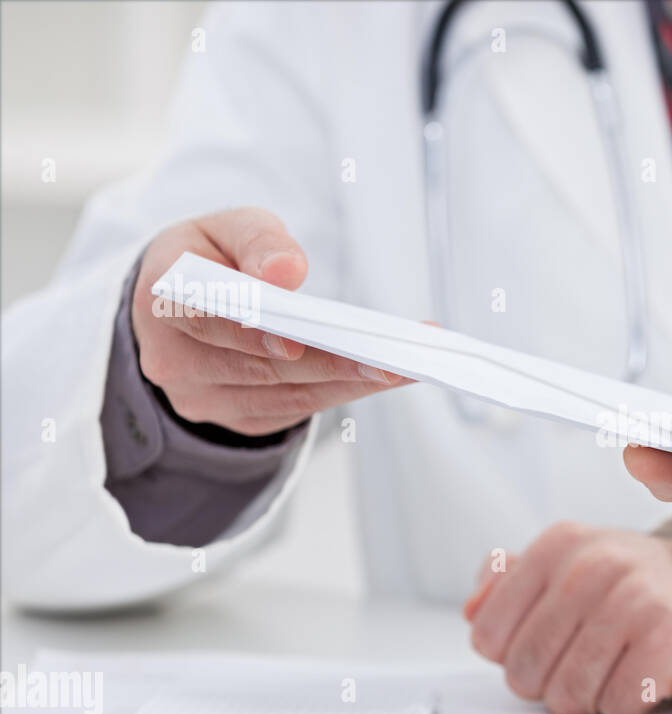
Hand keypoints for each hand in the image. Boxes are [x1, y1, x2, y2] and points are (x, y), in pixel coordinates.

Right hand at [135, 207, 408, 435]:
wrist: (183, 303)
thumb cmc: (212, 257)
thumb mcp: (227, 228)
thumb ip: (257, 241)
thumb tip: (286, 273)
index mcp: (160, 303)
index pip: (204, 322)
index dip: (250, 333)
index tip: (295, 340)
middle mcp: (173, 362)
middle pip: (258, 368)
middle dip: (327, 362)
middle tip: (386, 357)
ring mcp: (203, 399)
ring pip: (284, 395)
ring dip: (347, 382)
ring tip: (402, 367)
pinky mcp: (237, 418)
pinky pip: (295, 410)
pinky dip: (342, 392)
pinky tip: (382, 378)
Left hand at [463, 523, 671, 713]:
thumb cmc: (628, 591)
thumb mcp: (564, 572)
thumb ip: (507, 588)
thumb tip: (473, 612)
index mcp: (560, 544)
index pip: (489, 636)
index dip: (515, 657)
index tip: (550, 647)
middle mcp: (597, 564)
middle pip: (524, 672)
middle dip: (552, 683)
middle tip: (587, 665)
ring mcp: (637, 599)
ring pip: (568, 695)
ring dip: (591, 698)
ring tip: (617, 669)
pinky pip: (617, 705)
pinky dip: (627, 705)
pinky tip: (645, 678)